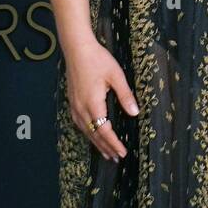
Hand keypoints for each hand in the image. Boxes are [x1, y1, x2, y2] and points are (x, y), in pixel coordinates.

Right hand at [64, 36, 138, 161]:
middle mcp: (81, 108)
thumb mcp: (116, 76)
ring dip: (96, 142)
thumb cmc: (98, 60)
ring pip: (85, 130)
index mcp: (93, 104)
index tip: (122, 152)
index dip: (113, 143)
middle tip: (116, 158)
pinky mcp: (72, 101)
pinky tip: (92, 134)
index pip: (104, 131)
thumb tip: (134, 113)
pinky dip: (88, 133)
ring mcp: (74, 106)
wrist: (77, 49)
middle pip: (94, 134)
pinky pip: (80, 123)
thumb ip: (125, 96)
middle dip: (105, 147)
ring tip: (106, 152)